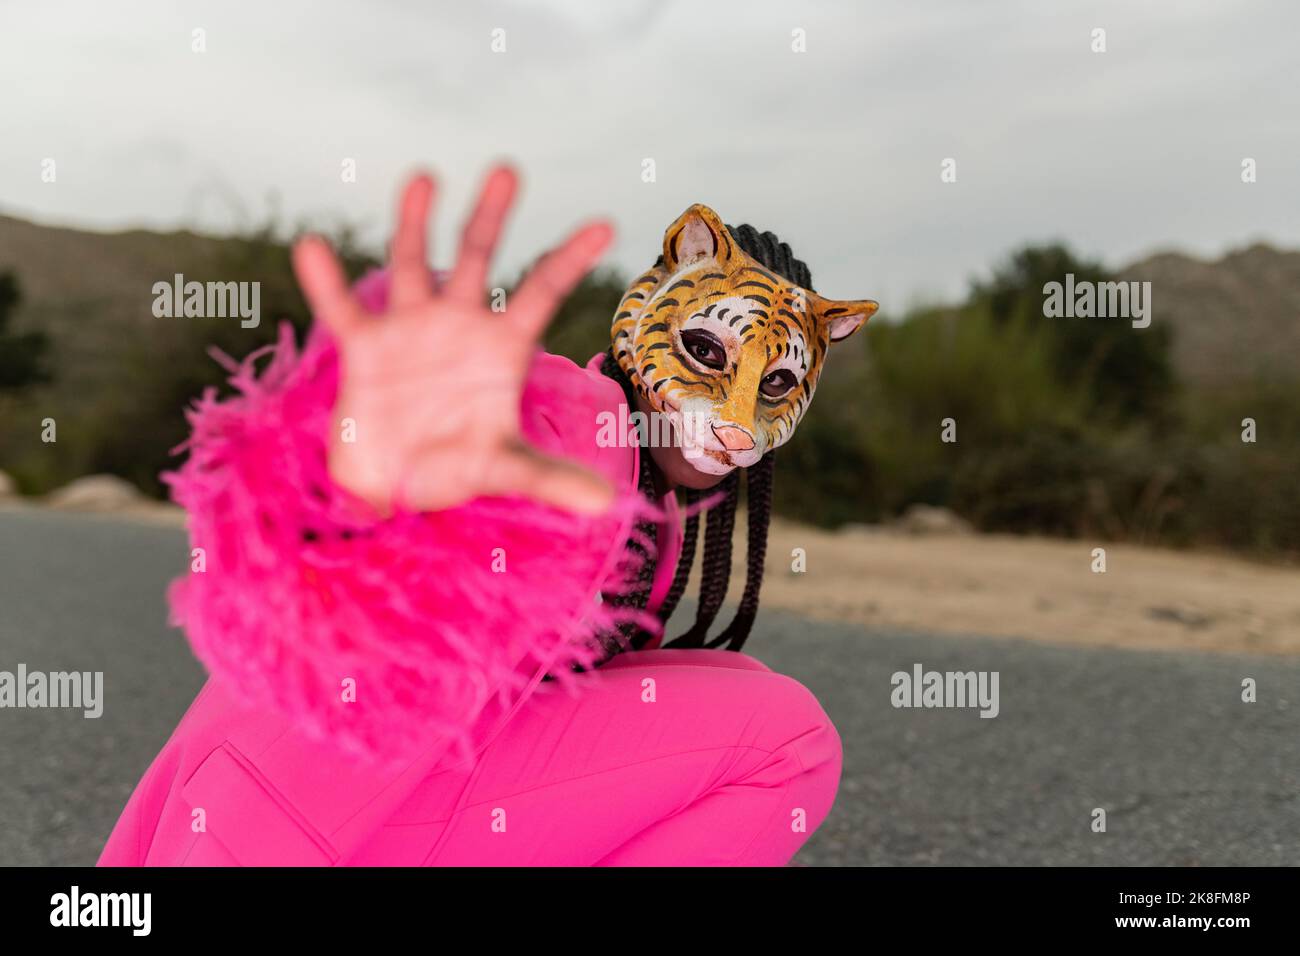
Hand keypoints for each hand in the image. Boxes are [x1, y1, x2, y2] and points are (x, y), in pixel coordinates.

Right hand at [290, 166, 615, 515]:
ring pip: (412, 263)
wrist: (394, 486)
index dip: (570, 259)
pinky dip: (326, 280)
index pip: (542, 292)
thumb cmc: (454, 469)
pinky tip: (312, 245)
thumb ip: (549, 478)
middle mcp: (458, 325)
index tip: (607, 223)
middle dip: (491, 216)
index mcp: (501, 348)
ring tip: (425, 176)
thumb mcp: (503, 470)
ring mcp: (410, 329)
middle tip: (508, 170)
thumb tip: (606, 505)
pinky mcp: (365, 346)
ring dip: (415, 222)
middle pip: (478, 258)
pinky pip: (342, 308)